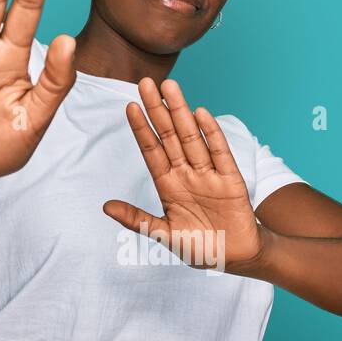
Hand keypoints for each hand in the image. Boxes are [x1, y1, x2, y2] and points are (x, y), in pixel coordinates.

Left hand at [102, 78, 264, 273]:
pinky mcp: (230, 179)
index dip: (141, 129)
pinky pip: (219, 152)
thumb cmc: (199, 247)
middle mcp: (186, 174)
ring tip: (170, 87)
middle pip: (169, 136)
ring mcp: (208, 174)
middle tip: (145, 82)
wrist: (235, 258)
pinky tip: (200, 114)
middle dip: (157, 110)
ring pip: (191, 137)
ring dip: (181, 112)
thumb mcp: (163, 235)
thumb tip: (105, 206)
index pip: (151, 151)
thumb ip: (136, 220)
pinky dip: (211, 134)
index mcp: (168, 186)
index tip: (129, 106)